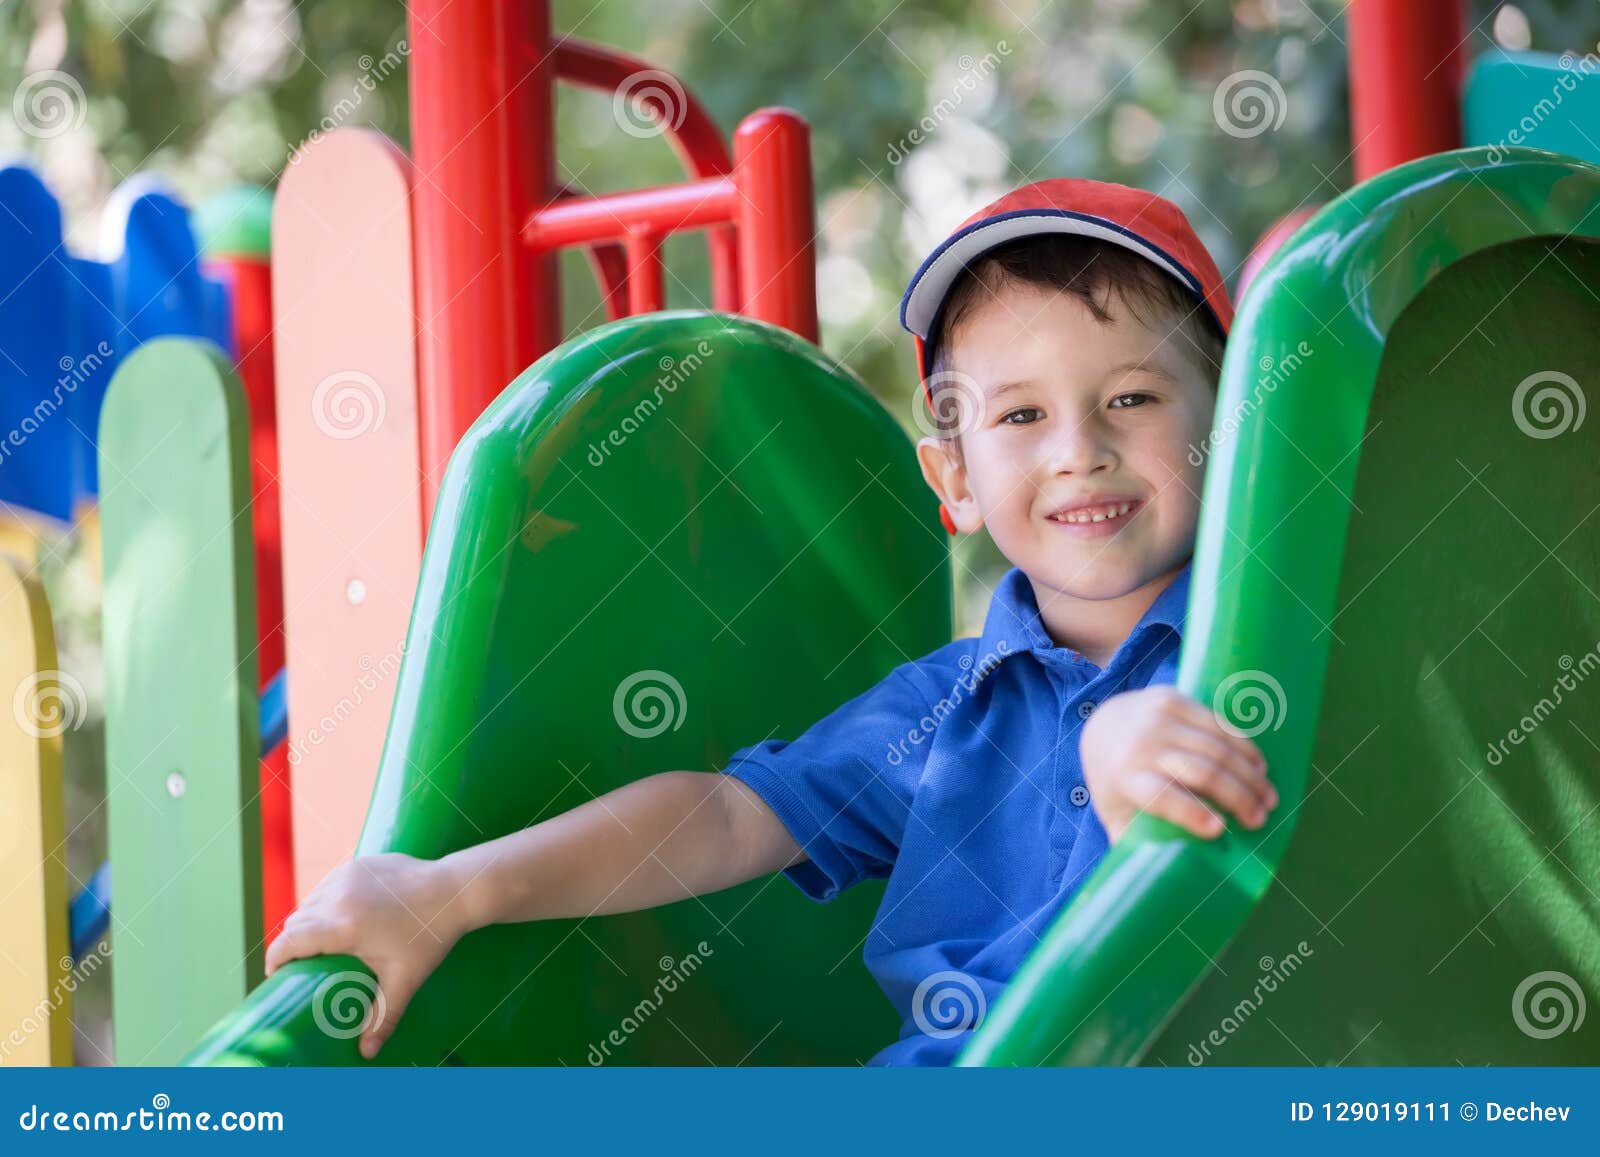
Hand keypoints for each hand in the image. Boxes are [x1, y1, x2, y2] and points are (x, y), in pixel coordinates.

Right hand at [264, 852, 469, 1058]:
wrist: (455, 891)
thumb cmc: (430, 937)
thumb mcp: (404, 980)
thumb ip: (383, 1017)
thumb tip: (367, 1053)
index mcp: (342, 925)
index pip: (289, 941)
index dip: (275, 958)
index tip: (276, 974)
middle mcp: (338, 895)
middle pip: (296, 920)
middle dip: (292, 942)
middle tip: (300, 963)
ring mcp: (347, 874)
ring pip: (311, 900)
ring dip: (308, 920)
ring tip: (317, 942)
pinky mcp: (358, 862)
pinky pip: (329, 884)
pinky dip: (326, 900)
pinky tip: (338, 916)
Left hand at [1081, 686, 1275, 842]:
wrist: (1104, 724)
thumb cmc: (1116, 781)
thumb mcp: (1115, 813)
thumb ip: (1133, 843)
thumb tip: (1158, 886)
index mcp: (1125, 777)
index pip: (1160, 795)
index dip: (1190, 812)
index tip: (1220, 831)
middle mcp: (1141, 744)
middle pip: (1200, 771)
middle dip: (1235, 797)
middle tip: (1259, 820)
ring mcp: (1158, 718)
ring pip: (1216, 747)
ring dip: (1249, 775)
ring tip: (1267, 799)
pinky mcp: (1173, 699)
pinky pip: (1219, 723)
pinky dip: (1244, 747)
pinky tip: (1259, 768)